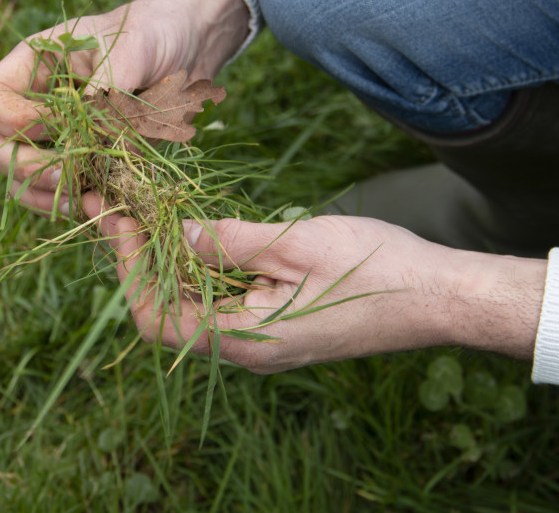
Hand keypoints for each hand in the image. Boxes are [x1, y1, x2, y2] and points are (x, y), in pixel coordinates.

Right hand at [0, 0, 249, 213]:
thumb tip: (93, 133)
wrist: (186, 51)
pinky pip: (62, 198)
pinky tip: (107, 209)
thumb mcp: (131, 46)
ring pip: (23, 184)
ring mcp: (54, 142)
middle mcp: (32, 108)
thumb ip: (107, 85)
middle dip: (30, 167)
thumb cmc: (150, 34)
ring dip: (51, 197)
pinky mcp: (82, 167)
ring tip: (88, 198)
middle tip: (70, 173)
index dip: (12, 121)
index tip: (54, 122)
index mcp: (29, 69)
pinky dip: (80, 208)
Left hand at [83, 194, 547, 372]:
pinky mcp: (278, 326)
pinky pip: (224, 303)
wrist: (439, 298)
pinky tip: (199, 233)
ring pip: (195, 307)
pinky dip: (202, 270)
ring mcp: (263, 341)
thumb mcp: (296, 244)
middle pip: (170, 313)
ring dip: (169, 263)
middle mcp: (247, 350)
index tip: (119, 220)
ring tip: (150, 214)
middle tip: (121, 208)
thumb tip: (176, 234)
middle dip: (140, 261)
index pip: (157, 318)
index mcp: (247, 339)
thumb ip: (230, 243)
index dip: (129, 270)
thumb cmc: (376, 269)